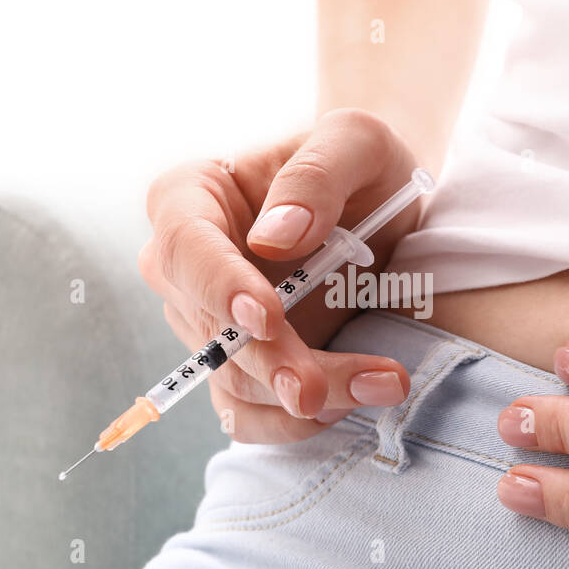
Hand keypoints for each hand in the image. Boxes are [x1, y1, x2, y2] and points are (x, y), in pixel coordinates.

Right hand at [139, 108, 416, 442]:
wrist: (382, 208)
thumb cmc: (357, 164)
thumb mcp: (355, 143)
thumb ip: (315, 176)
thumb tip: (273, 237)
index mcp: (191, 199)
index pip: (183, 246)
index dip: (218, 287)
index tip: (267, 317)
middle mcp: (186, 270)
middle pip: (206, 327)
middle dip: (268, 363)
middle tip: (320, 387)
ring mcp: (210, 326)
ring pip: (234, 380)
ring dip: (301, 400)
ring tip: (384, 383)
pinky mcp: (244, 370)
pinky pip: (246, 417)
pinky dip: (293, 425)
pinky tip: (351, 405)